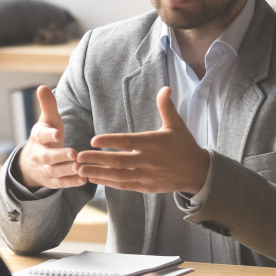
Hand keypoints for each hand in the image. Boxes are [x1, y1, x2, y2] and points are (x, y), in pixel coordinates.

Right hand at [17, 86, 86, 188]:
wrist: (31, 163)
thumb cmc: (46, 136)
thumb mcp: (46, 121)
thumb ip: (47, 105)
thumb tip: (42, 87)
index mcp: (38, 137)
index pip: (40, 135)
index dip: (48, 135)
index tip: (57, 134)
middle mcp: (39, 154)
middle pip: (47, 156)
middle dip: (59, 156)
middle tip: (73, 154)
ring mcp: (45, 169)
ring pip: (55, 171)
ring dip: (67, 170)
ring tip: (80, 167)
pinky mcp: (52, 181)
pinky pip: (61, 183)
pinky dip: (71, 182)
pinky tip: (84, 179)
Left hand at [76, 87, 209, 194]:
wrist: (196, 172)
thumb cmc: (184, 145)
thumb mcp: (176, 125)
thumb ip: (166, 107)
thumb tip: (165, 88)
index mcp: (153, 143)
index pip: (128, 142)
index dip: (110, 141)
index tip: (93, 140)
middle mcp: (148, 161)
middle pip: (119, 161)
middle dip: (97, 159)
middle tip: (78, 157)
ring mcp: (147, 176)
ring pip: (119, 175)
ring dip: (99, 173)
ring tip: (80, 169)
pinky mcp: (146, 187)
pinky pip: (124, 185)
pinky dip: (109, 183)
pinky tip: (95, 178)